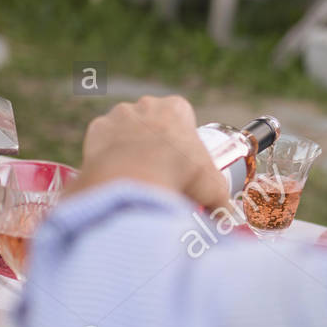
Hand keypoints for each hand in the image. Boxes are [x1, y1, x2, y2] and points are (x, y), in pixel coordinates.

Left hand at [66, 96, 231, 211]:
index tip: (180, 159)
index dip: (180, 137)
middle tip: (158, 168)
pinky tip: (114, 173)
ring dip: (128, 145)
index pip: (180, 115)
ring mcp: (119, 115)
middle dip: (153, 140)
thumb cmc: (179, 175)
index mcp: (176, 109)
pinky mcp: (97, 129)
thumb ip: (221, 203)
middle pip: (151, 120)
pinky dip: (106, 155)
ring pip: (125, 128)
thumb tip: (229, 222)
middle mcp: (147, 105)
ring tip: (134, 174)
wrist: (135, 179)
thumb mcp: (212, 188)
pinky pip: (102, 141)